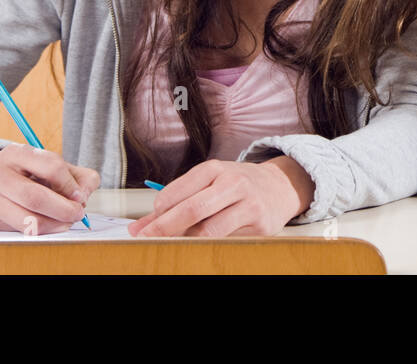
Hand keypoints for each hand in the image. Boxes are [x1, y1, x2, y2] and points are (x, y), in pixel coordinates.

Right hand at [0, 145, 99, 234]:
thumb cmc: (22, 172)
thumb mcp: (47, 163)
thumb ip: (75, 175)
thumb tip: (84, 194)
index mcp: (16, 153)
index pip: (50, 167)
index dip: (70, 184)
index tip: (80, 196)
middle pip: (35, 197)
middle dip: (63, 209)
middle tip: (78, 214)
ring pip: (27, 219)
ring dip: (54, 224)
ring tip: (67, 222)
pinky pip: (21, 229)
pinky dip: (42, 230)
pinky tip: (52, 225)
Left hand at [128, 157, 315, 237]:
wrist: (279, 187)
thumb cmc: (235, 185)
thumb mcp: (207, 183)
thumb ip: (173, 203)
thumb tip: (137, 228)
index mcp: (216, 169)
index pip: (180, 190)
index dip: (158, 211)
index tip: (145, 226)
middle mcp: (234, 183)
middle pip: (193, 210)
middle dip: (166, 228)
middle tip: (147, 240)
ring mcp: (249, 205)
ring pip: (210, 231)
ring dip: (186, 242)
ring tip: (173, 247)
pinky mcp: (261, 226)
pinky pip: (227, 242)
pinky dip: (208, 247)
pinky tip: (199, 248)